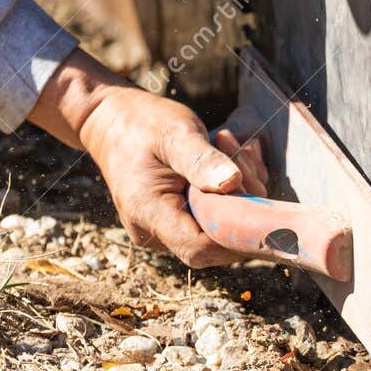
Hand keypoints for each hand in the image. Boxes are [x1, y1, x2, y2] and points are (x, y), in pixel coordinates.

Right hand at [27, 53, 267, 267]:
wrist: (112, 122)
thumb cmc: (141, 124)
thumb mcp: (174, 133)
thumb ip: (201, 160)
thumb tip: (232, 183)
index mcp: (147, 213)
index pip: (200, 247)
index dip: (235, 234)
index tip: (258, 198)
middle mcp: (154, 232)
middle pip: (213, 244)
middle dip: (242, 206)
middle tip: (244, 155)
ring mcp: (164, 231)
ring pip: (217, 232)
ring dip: (239, 194)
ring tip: (232, 147)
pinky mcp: (176, 222)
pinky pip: (211, 219)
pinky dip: (229, 193)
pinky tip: (228, 157)